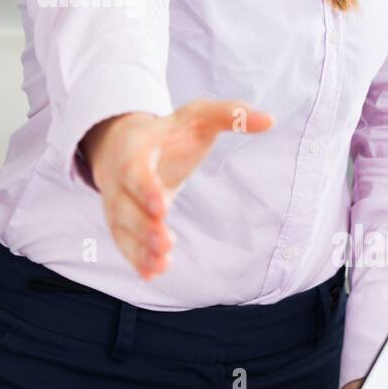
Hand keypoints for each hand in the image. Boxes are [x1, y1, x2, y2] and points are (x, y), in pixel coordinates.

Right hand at [79, 98, 273, 280]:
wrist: (125, 144)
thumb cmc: (170, 133)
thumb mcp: (198, 116)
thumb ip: (231, 115)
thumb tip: (270, 120)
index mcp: (135, 148)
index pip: (134, 170)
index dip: (145, 188)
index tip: (163, 207)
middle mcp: (119, 178)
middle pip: (125, 205)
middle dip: (143, 226)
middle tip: (166, 242)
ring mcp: (117, 202)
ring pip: (122, 228)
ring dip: (139, 248)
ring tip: (162, 263)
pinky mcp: (120, 222)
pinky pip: (123, 242)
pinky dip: (135, 258)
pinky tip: (153, 272)